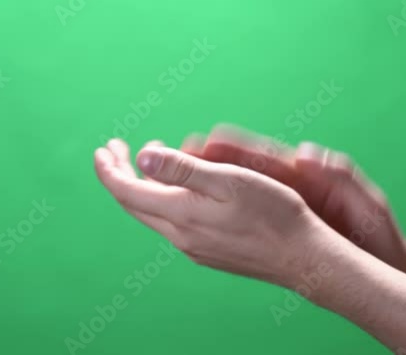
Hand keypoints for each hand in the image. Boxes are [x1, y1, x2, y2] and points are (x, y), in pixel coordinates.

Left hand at [94, 139, 330, 286]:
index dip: (109, 168)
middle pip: (133, 203)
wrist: (302, 257)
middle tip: (115, 149)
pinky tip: (175, 189)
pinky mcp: (205, 252)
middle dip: (120, 174)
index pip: (125, 190)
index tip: (103, 147)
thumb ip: (182, 169)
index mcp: (180, 214)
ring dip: (143, 186)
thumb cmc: (272, 213)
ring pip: (152, 213)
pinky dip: (162, 200)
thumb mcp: (228, 179)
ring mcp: (192, 247)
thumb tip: (141, 156)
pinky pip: (171, 224)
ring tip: (148, 161)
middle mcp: (179, 235)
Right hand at [182, 126, 405, 272]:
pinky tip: (187, 206)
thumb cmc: (375, 229)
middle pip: (238, 168)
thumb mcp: (364, 201)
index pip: (264, 157)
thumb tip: (308, 153)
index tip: (209, 139)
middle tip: (172, 153)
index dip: (236, 148)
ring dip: (202, 180)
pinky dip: (212, 203)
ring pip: (231, 189)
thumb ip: (339, 175)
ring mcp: (276, 204)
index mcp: (305, 176)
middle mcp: (286, 186)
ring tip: (168, 174)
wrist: (380, 259)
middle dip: (206, 160)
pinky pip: (236, 211)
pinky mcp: (271, 223)